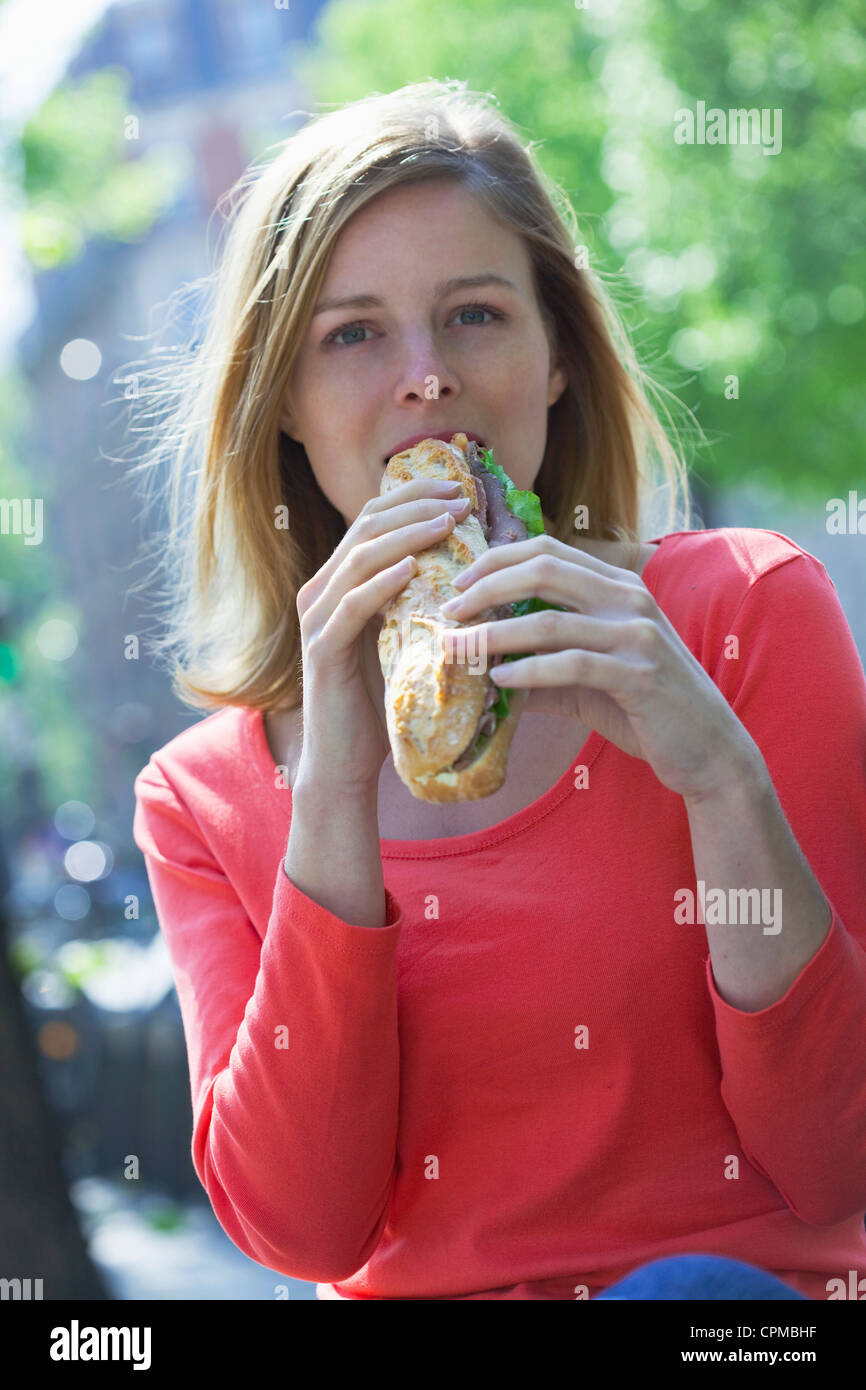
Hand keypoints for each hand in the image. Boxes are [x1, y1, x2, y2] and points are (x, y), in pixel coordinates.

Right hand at [295, 478, 471, 791]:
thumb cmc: (383, 700)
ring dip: (407, 534)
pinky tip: (414, 567)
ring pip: (359, 556)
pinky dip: (383, 581)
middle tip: (460, 497)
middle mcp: (320, 590)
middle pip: (365, 525)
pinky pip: (351, 605)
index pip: (372, 518)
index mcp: (339, 581)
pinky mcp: (321, 650)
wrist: (347, 761)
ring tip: (446, 522)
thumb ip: (421, 599)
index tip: (459, 488)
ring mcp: (316, 618)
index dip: (414, 495)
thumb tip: (476, 565)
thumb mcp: (405, 637)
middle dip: (415, 505)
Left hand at [438, 534, 761, 802]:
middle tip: (448, 611)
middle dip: (487, 587)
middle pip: (543, 570)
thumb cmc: (645, 708)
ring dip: (495, 635)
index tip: (459, 585)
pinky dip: (528, 672)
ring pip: (550, 621)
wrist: (709, 748)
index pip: (548, 550)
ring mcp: (637, 635)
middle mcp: (629, 599)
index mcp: (617, 586)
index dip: (497, 561)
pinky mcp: (639, 674)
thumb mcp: (587, 680)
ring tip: (459, 649)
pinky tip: (498, 682)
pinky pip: (571, 665)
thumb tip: (481, 668)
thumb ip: (541, 666)